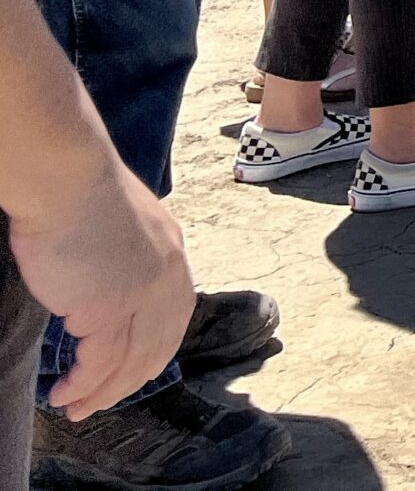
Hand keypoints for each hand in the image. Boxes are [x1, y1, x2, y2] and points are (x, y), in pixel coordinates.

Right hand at [10, 160, 194, 420]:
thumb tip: (112, 287)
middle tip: (102, 401)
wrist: (69, 178)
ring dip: (103, 391)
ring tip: (77, 408)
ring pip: (129, 360)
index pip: (175, 317)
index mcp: (174, 255)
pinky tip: (67, 393)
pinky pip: (100, 360)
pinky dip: (84, 383)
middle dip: (130, 381)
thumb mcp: (126, 228)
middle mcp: (168, 277)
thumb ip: (130, 259)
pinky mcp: (109, 306)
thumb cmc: (82, 196)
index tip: (133, 372)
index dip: (154, 350)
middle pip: (158, 345)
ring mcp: (142, 294)